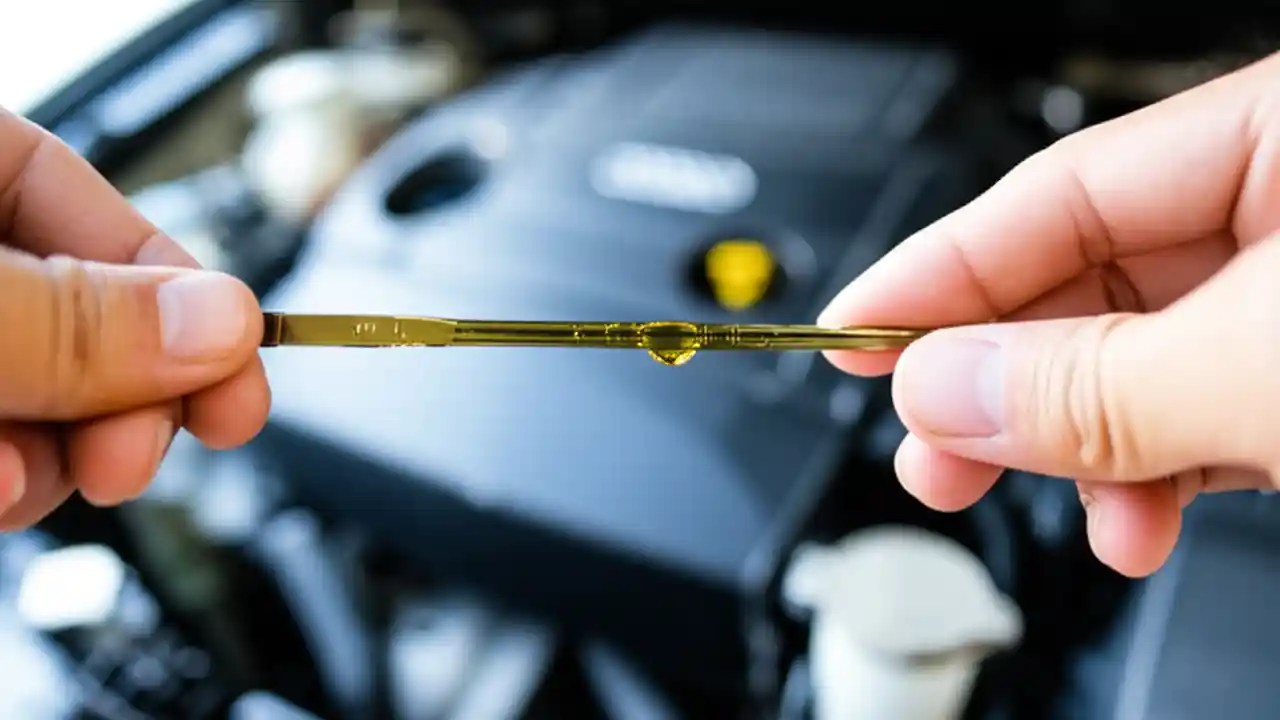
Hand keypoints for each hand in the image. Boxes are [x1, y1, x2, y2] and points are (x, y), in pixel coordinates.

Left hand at [0, 109, 268, 529]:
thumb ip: (72, 317)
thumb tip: (223, 328)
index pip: (114, 226)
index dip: (190, 312)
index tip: (235, 394)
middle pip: (91, 330)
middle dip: (119, 409)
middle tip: (126, 466)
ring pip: (43, 404)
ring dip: (50, 462)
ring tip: (7, 487)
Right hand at [818, 52, 1279, 577]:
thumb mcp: (1263, 366)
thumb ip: (1093, 384)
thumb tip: (939, 391)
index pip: (1055, 193)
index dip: (937, 271)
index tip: (850, 333)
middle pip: (1085, 287)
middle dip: (1000, 386)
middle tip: (925, 448)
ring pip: (1139, 369)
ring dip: (1079, 454)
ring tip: (1051, 507)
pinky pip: (1201, 420)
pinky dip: (1154, 480)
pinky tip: (1135, 523)